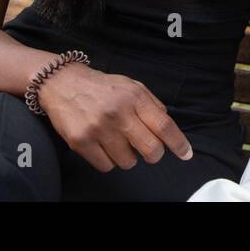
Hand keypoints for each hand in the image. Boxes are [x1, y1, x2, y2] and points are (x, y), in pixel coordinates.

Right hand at [36, 64, 193, 172]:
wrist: (63, 84)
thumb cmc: (103, 88)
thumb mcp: (132, 87)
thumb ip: (152, 105)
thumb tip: (167, 128)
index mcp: (135, 97)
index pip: (164, 125)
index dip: (178, 143)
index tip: (186, 154)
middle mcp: (118, 113)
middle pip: (150, 149)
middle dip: (153, 155)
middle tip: (148, 151)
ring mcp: (99, 128)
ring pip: (128, 162)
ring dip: (127, 157)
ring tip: (117, 141)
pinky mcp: (81, 141)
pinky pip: (106, 166)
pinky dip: (108, 161)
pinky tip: (102, 145)